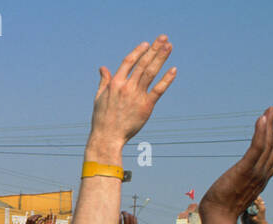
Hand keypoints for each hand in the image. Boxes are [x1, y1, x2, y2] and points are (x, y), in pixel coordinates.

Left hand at [22, 214, 46, 223]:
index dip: (42, 220)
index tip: (44, 218)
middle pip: (33, 220)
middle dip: (37, 216)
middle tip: (41, 215)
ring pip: (29, 219)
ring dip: (34, 216)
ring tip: (38, 216)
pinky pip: (27, 220)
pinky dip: (31, 217)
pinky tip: (35, 218)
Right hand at [89, 37, 175, 152]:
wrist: (107, 137)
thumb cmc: (102, 119)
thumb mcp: (99, 97)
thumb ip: (104, 81)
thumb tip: (103, 68)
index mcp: (115, 83)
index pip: (129, 61)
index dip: (139, 51)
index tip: (146, 44)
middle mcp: (126, 87)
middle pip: (143, 63)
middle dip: (154, 49)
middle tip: (163, 38)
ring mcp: (136, 96)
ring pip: (151, 72)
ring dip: (161, 58)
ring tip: (169, 46)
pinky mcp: (146, 106)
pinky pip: (158, 90)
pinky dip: (166, 79)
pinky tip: (173, 69)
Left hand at [198, 108, 272, 223]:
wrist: (218, 217)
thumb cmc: (222, 210)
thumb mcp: (235, 196)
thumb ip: (240, 188)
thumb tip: (234, 188)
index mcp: (261, 181)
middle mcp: (262, 175)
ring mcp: (255, 172)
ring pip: (268, 144)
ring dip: (272, 125)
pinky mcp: (245, 169)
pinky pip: (256, 147)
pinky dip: (261, 132)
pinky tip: (262, 118)